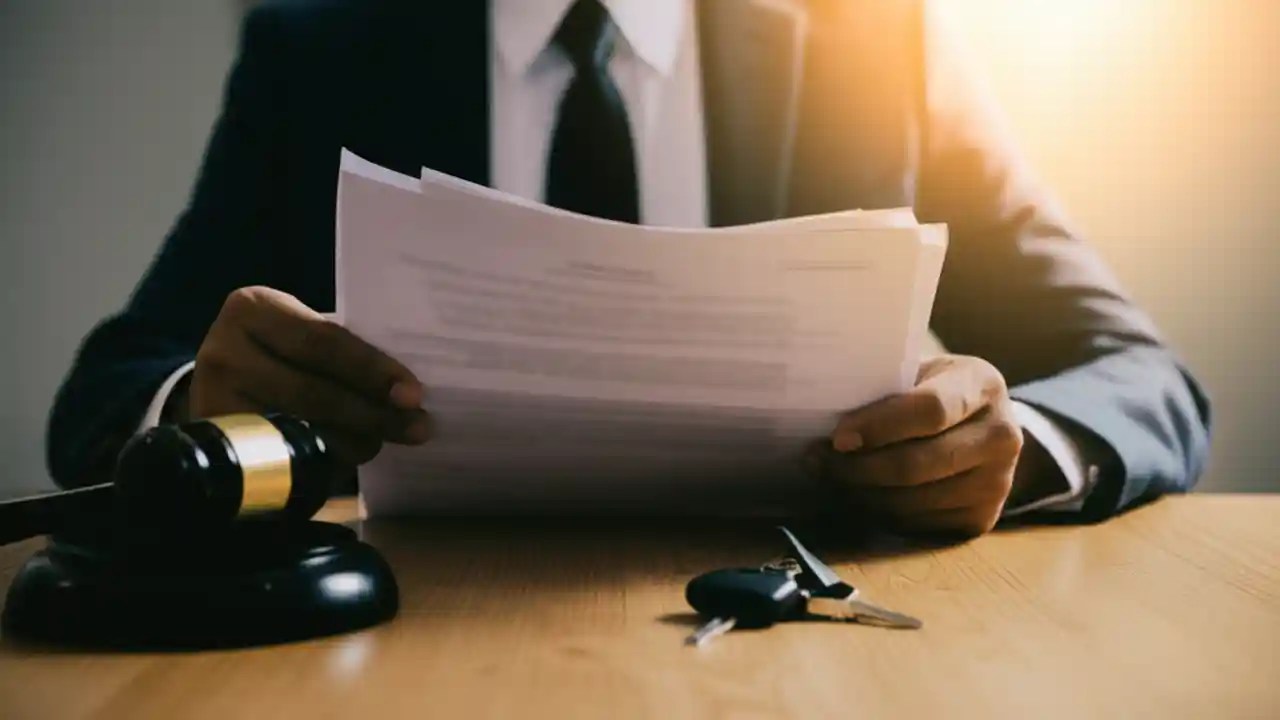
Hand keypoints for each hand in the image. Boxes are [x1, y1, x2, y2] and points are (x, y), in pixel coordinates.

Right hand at [188, 286, 429, 467]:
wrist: (221, 378)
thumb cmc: (281, 349)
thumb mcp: (301, 331)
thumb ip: (342, 352)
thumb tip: (407, 390)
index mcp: (254, 307)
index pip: (323, 342)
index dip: (371, 370)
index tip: (414, 394)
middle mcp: (224, 350)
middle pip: (313, 392)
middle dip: (373, 413)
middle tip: (418, 427)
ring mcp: (213, 400)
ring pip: (302, 431)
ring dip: (355, 441)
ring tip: (387, 440)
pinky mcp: (218, 442)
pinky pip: (284, 457)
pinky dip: (326, 460)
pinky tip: (351, 457)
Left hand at [812, 355, 1025, 536]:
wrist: (988, 428)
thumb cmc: (938, 391)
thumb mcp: (922, 373)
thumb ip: (886, 387)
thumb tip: (821, 410)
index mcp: (981, 386)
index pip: (930, 410)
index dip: (879, 426)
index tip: (839, 438)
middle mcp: (1001, 436)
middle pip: (917, 464)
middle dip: (858, 468)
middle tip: (819, 461)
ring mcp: (996, 483)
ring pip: (913, 501)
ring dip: (862, 494)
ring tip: (831, 478)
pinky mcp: (983, 519)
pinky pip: (918, 524)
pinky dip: (881, 514)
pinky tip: (860, 495)